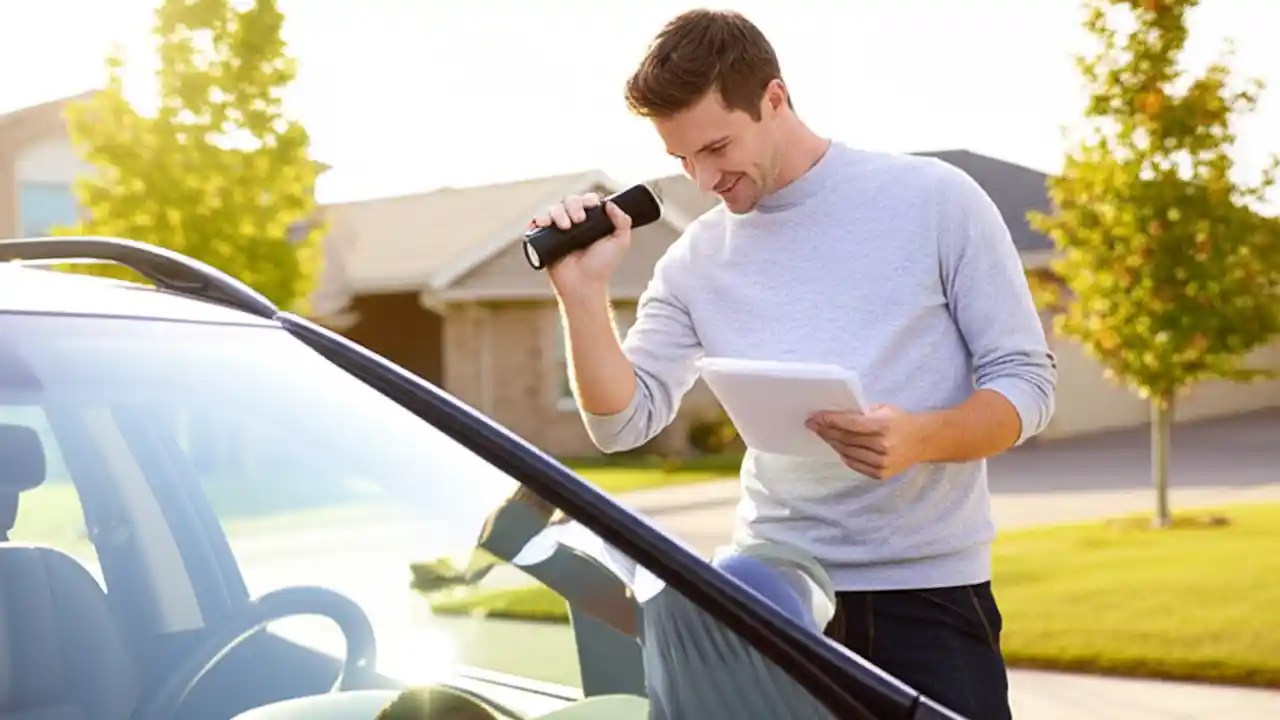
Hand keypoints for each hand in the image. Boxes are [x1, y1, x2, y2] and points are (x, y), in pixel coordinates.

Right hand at [531, 192, 631, 295]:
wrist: (583, 285)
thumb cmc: (602, 267)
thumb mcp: (620, 242)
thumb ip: (623, 221)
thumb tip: (610, 203)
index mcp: (592, 220)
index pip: (586, 200)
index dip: (587, 199)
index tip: (591, 206)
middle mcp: (574, 222)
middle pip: (569, 200)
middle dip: (573, 205)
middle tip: (579, 220)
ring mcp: (559, 229)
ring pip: (554, 208)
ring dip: (557, 212)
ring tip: (565, 227)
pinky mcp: (544, 238)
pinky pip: (537, 221)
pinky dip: (538, 218)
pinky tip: (543, 223)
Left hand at [806, 404, 931, 479]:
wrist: (924, 441)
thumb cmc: (901, 421)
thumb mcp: (884, 409)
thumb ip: (862, 413)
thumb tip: (836, 416)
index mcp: (883, 426)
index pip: (850, 424)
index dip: (830, 421)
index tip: (815, 418)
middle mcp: (882, 447)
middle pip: (845, 439)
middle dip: (826, 431)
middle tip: (812, 425)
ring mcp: (881, 463)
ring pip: (847, 453)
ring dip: (832, 443)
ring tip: (823, 435)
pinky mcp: (880, 474)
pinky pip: (855, 464)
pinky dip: (844, 455)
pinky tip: (838, 447)